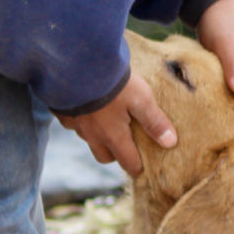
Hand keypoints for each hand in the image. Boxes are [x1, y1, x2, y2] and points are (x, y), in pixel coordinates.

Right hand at [55, 69, 174, 176]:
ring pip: (88, 139)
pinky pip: (73, 123)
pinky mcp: (62, 112)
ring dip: (98, 136)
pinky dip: (81, 120)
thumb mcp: (140, 99)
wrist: (76, 64)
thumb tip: (170, 143)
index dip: (136, 167)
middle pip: (104, 156)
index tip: (142, 168)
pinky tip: (86, 105)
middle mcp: (92, 135)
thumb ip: (154, 121)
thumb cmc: (113, 83)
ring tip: (106, 120)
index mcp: (113, 136)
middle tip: (125, 144)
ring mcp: (75, 125)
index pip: (127, 162)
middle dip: (116, 154)